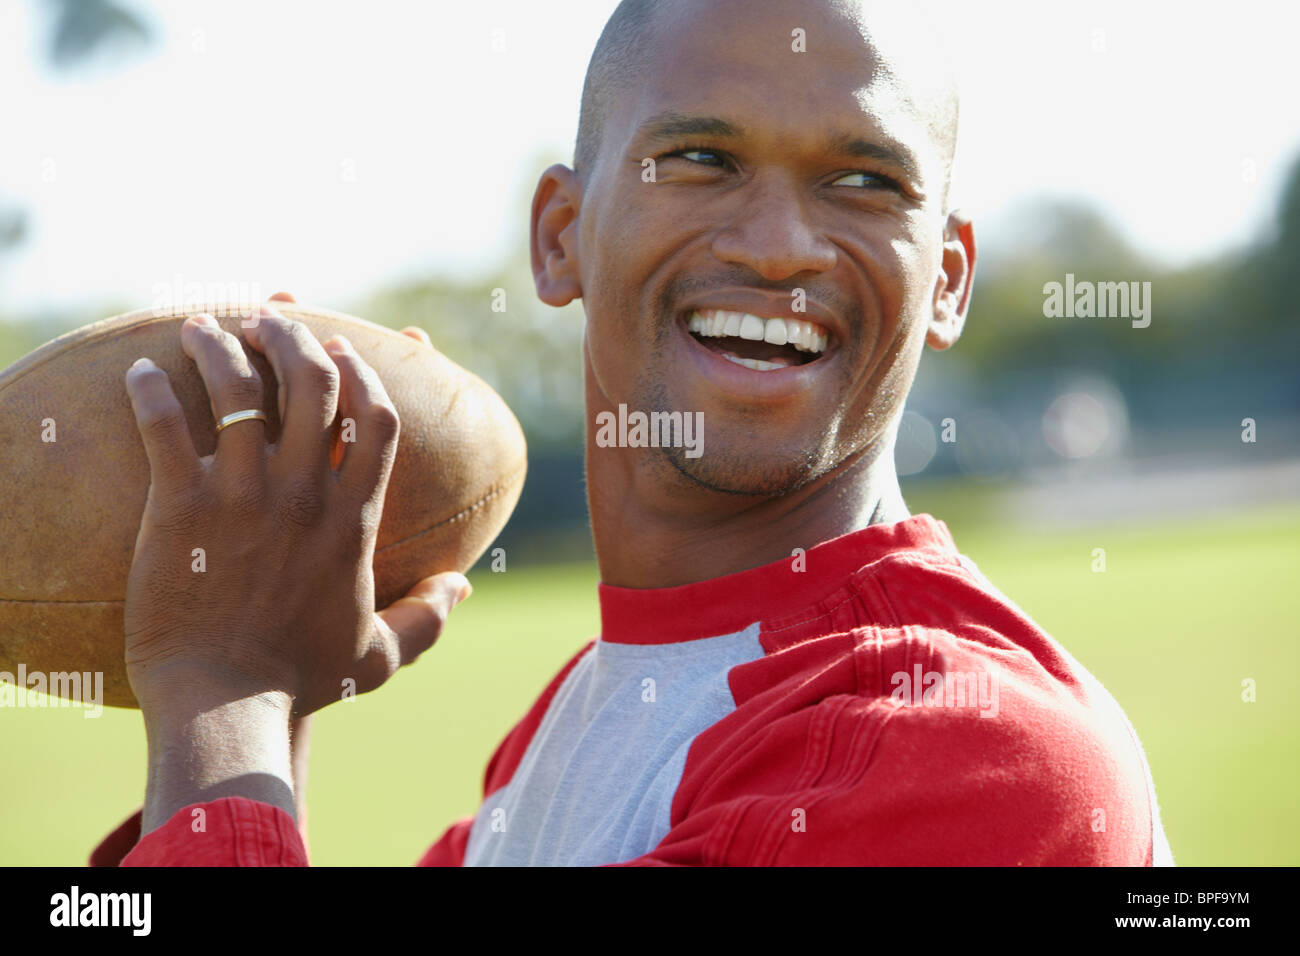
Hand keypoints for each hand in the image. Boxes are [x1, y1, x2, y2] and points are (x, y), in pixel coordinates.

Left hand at [122, 299, 468, 718]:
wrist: (225, 704)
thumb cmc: (301, 682)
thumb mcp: (381, 655)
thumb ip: (429, 617)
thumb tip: (462, 588)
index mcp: (351, 519)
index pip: (375, 420)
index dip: (363, 371)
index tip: (343, 347)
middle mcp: (302, 494)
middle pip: (313, 384)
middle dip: (296, 337)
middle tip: (272, 320)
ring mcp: (241, 495)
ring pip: (240, 391)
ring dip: (223, 346)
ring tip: (207, 326)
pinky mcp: (179, 507)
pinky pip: (165, 427)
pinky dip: (150, 391)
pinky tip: (137, 374)